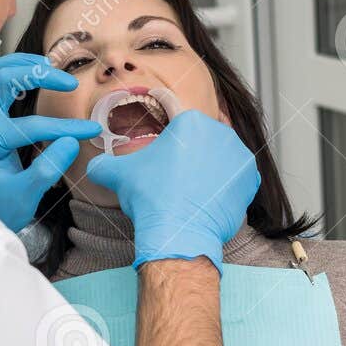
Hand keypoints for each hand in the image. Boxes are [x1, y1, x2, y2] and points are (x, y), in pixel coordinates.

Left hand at [0, 54, 101, 230]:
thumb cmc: (0, 207)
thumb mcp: (26, 196)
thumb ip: (47, 169)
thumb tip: (71, 141)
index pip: (30, 125)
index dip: (64, 127)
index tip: (91, 130)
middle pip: (2, 80)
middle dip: (38, 75)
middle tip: (69, 82)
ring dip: (21, 64)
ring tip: (51, 66)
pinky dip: (13, 71)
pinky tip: (35, 71)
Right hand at [85, 110, 259, 269]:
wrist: (179, 233)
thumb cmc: (153, 199)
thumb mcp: (118, 175)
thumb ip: (104, 164)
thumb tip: (95, 166)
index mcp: (190, 121)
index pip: (174, 112)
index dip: (162, 116)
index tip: (160, 119)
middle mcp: (220, 132)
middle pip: (199, 136)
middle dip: (188, 150)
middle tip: (174, 171)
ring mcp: (239, 156)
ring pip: (219, 155)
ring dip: (208, 165)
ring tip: (191, 186)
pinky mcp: (250, 179)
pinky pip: (235, 176)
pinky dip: (225, 184)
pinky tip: (208, 196)